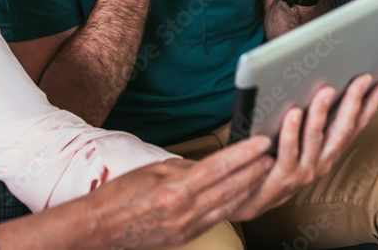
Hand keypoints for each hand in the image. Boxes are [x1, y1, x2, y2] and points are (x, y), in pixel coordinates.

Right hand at [91, 136, 274, 248]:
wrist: (102, 228)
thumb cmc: (121, 196)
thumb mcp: (154, 171)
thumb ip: (184, 167)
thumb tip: (208, 164)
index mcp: (176, 190)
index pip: (218, 168)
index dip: (243, 154)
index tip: (261, 142)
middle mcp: (186, 211)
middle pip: (229, 188)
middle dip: (255, 171)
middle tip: (274, 155)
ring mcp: (188, 226)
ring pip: (228, 205)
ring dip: (251, 188)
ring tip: (267, 172)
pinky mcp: (187, 235)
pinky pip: (218, 218)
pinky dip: (235, 204)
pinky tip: (247, 195)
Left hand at [230, 74, 377, 219]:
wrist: (252, 201)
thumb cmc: (275, 165)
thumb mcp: (301, 142)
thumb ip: (312, 120)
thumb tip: (322, 86)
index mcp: (329, 152)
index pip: (356, 125)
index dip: (372, 105)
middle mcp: (322, 162)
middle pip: (342, 129)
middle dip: (354, 101)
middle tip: (362, 78)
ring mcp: (304, 171)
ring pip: (316, 138)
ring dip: (322, 113)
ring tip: (326, 91)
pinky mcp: (283, 177)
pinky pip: (288, 151)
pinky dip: (292, 132)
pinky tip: (293, 113)